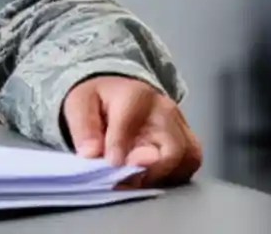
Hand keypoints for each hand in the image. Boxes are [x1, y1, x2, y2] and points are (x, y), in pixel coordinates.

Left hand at [62, 76, 202, 186]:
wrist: (120, 91)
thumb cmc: (100, 99)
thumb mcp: (80, 104)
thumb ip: (84, 128)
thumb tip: (90, 154)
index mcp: (135, 95)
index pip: (129, 123)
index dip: (119, 147)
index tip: (111, 164)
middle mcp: (164, 110)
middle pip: (172, 146)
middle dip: (150, 169)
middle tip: (126, 179)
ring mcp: (180, 126)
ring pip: (187, 158)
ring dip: (163, 175)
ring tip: (136, 179)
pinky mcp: (188, 141)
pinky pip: (190, 164)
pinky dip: (173, 176)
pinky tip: (150, 177)